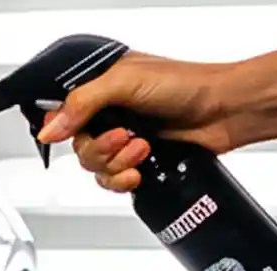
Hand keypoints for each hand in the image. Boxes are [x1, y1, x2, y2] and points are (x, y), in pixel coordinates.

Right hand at [37, 52, 239, 191]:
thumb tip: (50, 130)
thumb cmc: (186, 85)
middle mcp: (109, 114)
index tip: (71, 134)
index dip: (61, 129)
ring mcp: (123, 139)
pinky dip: (122, 180)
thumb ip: (82, 104)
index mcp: (100, 88)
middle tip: (124, 138)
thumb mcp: (124, 83)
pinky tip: (138, 171)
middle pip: (77, 146)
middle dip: (100, 149)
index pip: (61, 113)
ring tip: (142, 149)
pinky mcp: (138, 161)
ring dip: (116, 164)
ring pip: (94, 167)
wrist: (226, 111)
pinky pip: (112, 181)